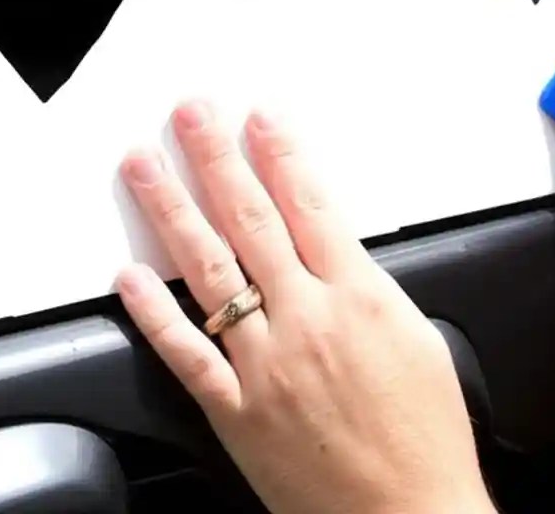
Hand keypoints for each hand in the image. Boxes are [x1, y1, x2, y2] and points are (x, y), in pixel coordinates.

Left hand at [114, 100, 493, 513]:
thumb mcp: (420, 342)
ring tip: (144, 165)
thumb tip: (334, 248)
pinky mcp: (235, 411)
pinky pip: (184, 352)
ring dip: (171, 210)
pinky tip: (128, 274)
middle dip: (216, 158)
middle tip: (190, 113)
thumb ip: (370, 289)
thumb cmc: (426, 440)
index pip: (310, 205)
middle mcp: (306, 322)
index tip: (257, 116)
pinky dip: (152, 311)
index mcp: (360, 299)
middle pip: (251, 221)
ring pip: (207, 270)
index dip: (280, 153)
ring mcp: (264, 365)